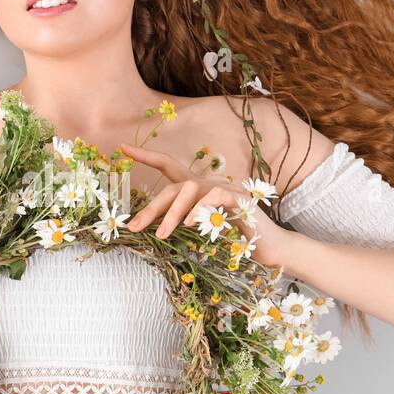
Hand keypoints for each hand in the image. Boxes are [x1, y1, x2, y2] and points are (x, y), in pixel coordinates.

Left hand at [119, 142, 282, 266]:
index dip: (147, 156)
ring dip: (172, 214)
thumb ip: (180, 218)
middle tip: (133, 227)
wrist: (270, 245)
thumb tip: (151, 223)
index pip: (169, 166)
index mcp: (197, 187)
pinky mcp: (238, 198)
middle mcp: (208, 182)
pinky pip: (213, 196)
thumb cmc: (234, 236)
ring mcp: (225, 187)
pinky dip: (198, 209)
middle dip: (151, 208)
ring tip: (161, 235)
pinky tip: (189, 225)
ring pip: (189, 191)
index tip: (123, 148)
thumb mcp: (201, 226)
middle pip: (173, 186)